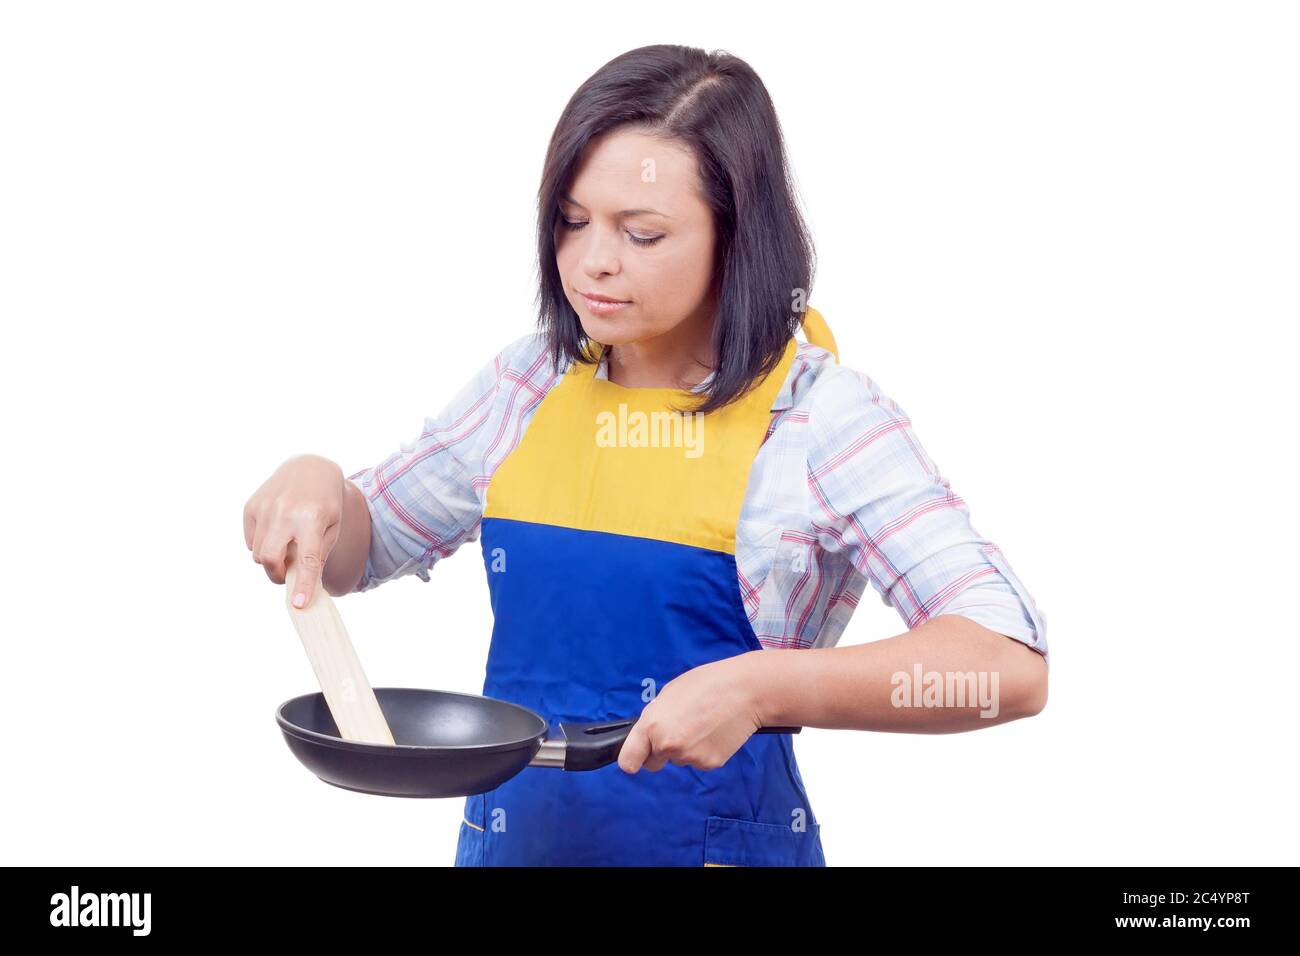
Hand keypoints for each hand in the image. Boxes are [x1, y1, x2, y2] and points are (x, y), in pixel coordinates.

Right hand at [243, 454, 345, 608]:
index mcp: (312, 518)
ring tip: (286, 545)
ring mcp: (264, 507)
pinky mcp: (251, 506)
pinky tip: (276, 531)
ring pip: (257, 553)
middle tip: (287, 575)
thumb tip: (302, 589)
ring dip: (271, 559)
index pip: (307, 559)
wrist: (310, 468)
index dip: (303, 584)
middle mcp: (285, 512)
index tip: (299, 604)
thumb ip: (317, 557)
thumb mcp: (332, 528)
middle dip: (277, 575)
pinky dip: (261, 544)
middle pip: (270, 559)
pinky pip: (250, 541)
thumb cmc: (326, 503)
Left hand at [618, 652, 764, 773]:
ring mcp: (689, 757)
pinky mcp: (710, 764)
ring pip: (679, 760)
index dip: (633, 759)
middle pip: (654, 763)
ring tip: (703, 723)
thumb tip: (650, 733)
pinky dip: (705, 750)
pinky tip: (715, 732)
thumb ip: (656, 717)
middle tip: (680, 730)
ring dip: (686, 748)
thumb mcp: (670, 693)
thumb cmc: (707, 684)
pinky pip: (699, 761)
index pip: (628, 761)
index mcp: (652, 726)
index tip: (637, 757)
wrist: (745, 691)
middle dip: (661, 752)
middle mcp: (667, 746)